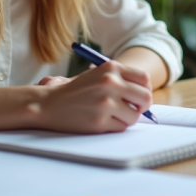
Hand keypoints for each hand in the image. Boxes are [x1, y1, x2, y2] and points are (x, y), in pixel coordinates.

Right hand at [31, 61, 152, 133]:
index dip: (144, 90)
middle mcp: (110, 82)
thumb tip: (146, 95)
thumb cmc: (76, 91)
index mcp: (111, 68)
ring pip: (135, 116)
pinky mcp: (99, 121)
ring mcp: (105, 102)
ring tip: (111, 115)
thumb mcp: (98, 75)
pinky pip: (121, 127)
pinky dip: (115, 126)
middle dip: (142, 107)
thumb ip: (122, 80)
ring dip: (127, 119)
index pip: (144, 79)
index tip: (138, 97)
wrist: (49, 104)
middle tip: (132, 110)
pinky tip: (101, 121)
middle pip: (146, 98)